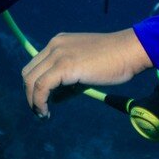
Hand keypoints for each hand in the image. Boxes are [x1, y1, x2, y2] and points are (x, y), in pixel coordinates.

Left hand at [22, 29, 152, 116]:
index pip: (36, 66)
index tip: (42, 102)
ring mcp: (58, 54)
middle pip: (28, 73)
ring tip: (42, 115)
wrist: (130, 51)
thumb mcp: (86, 71)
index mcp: (59, 43)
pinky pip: (41, 87)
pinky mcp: (64, 66)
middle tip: (40, 111)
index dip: (34, 86)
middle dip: (30, 95)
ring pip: (30, 80)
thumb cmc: (115, 61)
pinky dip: (38, 102)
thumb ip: (68, 83)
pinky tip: (46, 112)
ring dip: (32, 101)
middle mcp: (55, 45)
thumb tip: (54, 99)